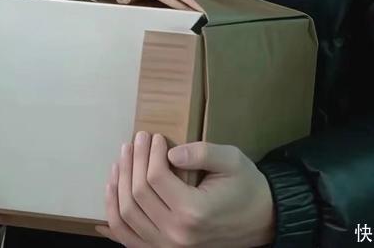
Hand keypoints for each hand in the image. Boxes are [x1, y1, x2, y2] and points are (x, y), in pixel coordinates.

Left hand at [94, 131, 274, 246]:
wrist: (260, 220)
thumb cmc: (245, 186)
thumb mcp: (231, 160)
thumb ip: (202, 153)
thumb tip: (170, 152)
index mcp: (193, 212)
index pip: (155, 178)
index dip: (149, 152)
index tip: (153, 135)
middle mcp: (176, 236)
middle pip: (137, 195)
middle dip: (133, 161)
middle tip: (136, 139)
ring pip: (126, 216)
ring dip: (119, 184)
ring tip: (122, 159)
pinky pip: (127, 237)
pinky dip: (113, 214)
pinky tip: (113, 189)